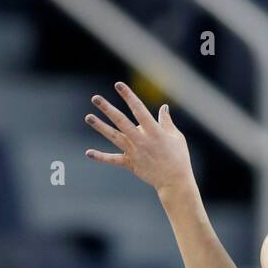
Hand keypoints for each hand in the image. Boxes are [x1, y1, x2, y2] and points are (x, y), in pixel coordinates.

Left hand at [84, 82, 192, 196]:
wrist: (175, 182)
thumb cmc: (179, 158)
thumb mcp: (176, 137)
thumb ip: (166, 122)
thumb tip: (164, 107)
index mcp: (155, 132)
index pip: (139, 110)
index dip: (128, 96)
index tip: (118, 85)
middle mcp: (142, 140)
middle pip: (122, 122)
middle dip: (108, 109)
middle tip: (95, 98)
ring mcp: (135, 152)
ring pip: (115, 137)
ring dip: (101, 127)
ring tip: (88, 117)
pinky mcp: (131, 164)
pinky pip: (113, 160)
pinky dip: (101, 157)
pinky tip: (88, 153)